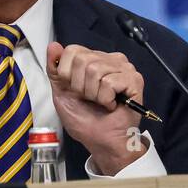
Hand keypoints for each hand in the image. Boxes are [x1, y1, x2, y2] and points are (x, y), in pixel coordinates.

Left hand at [46, 42, 147, 175]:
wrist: (102, 141)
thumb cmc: (85, 120)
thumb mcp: (62, 93)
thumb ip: (55, 69)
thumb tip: (53, 45)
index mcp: (93, 59)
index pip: (72, 50)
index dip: (67, 74)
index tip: (75, 90)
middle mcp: (110, 59)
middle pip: (82, 60)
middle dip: (79, 86)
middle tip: (90, 99)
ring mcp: (124, 68)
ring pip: (95, 70)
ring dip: (93, 94)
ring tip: (101, 102)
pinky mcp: (134, 79)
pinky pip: (109, 82)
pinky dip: (105, 99)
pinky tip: (112, 105)